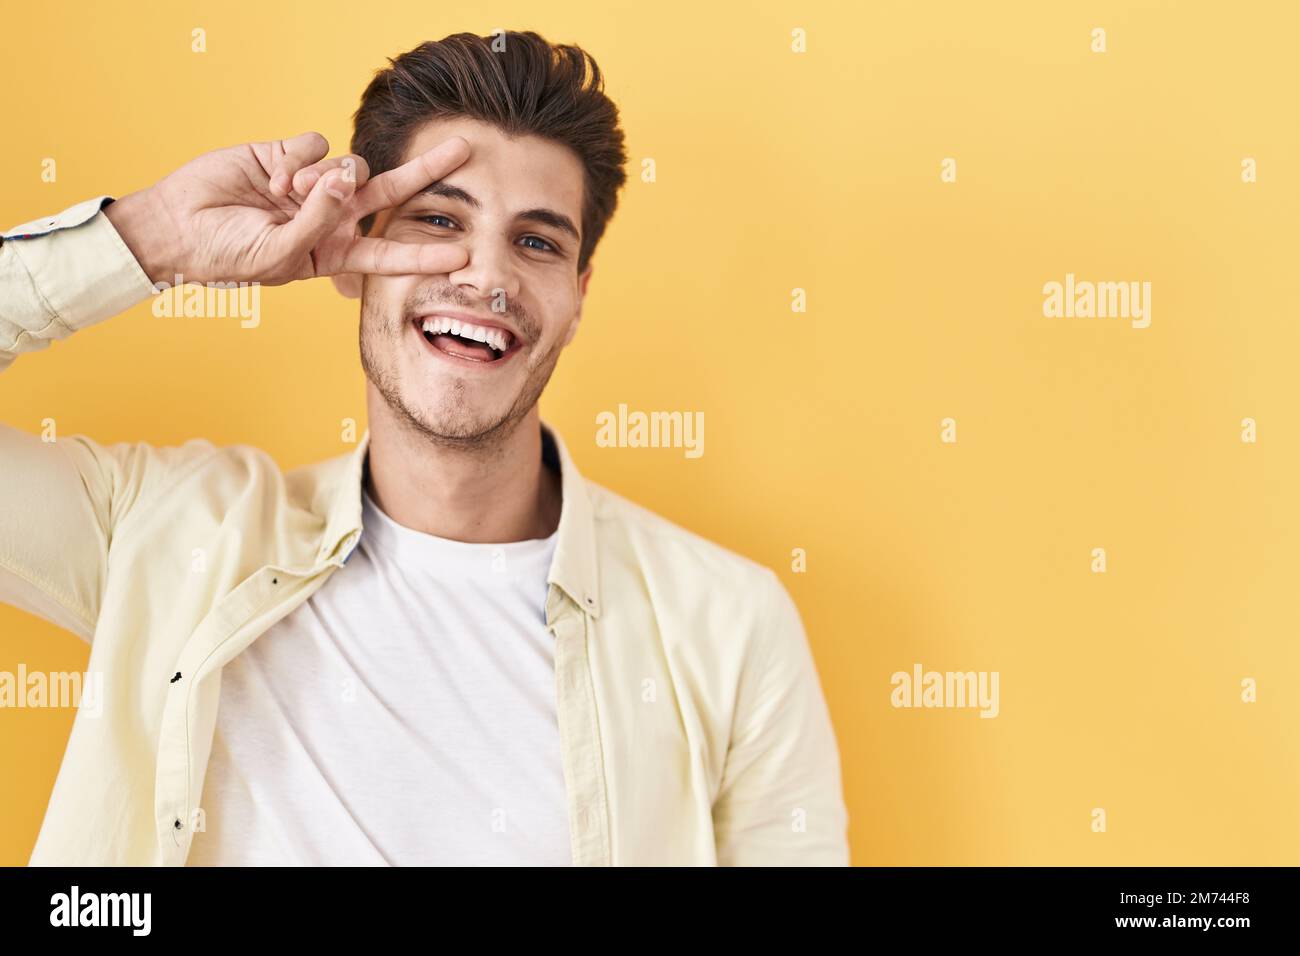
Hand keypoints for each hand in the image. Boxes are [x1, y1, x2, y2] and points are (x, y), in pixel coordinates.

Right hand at [103, 131, 470, 285]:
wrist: (179, 226)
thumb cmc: (229, 255)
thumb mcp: (281, 253)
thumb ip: (319, 219)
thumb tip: (347, 176)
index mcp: (335, 252)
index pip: (389, 251)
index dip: (425, 253)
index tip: (462, 254)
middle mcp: (332, 215)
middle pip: (391, 193)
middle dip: (426, 171)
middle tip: (464, 150)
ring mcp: (314, 184)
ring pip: (351, 165)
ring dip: (324, 180)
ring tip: (286, 197)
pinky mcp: (290, 154)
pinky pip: (316, 145)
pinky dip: (297, 161)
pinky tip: (272, 180)